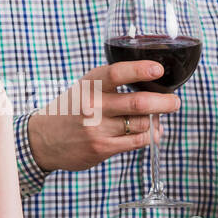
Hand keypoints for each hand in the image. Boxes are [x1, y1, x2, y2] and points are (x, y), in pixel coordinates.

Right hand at [25, 61, 180, 171]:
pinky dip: (150, 136)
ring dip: (156, 121)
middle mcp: (93, 105)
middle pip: (138, 102)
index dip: (140, 70)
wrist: (43, 139)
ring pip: (142, 123)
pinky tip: (152, 133)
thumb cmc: (71, 109)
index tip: (158, 70)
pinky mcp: (102, 148)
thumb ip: (112, 83)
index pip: (117, 73)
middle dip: (164, 102)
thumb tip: (152, 84)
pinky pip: (136, 141)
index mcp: (90, 84)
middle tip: (174, 101)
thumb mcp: (85, 88)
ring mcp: (97, 128)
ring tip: (158, 119)